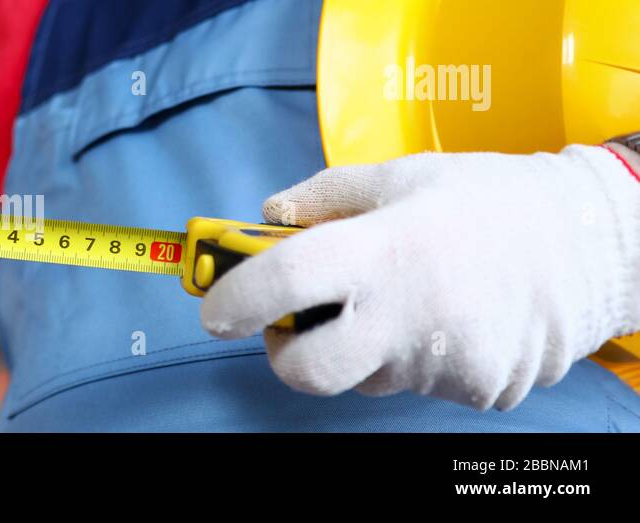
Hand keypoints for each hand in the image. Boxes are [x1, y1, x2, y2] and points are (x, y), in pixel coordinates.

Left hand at [200, 145, 639, 409]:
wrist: (590, 245)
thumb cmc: (488, 201)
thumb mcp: (402, 177)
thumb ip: (324, 196)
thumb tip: (267, 215)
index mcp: (385, 250)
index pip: (285, 282)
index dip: (236, 300)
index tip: (215, 310)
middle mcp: (409, 315)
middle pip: (306, 372)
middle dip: (284, 351)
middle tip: (293, 321)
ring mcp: (443, 362)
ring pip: (362, 375)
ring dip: (359, 346)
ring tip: (404, 298)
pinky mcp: (473, 390)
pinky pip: (410, 383)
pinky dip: (409, 358)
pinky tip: (442, 318)